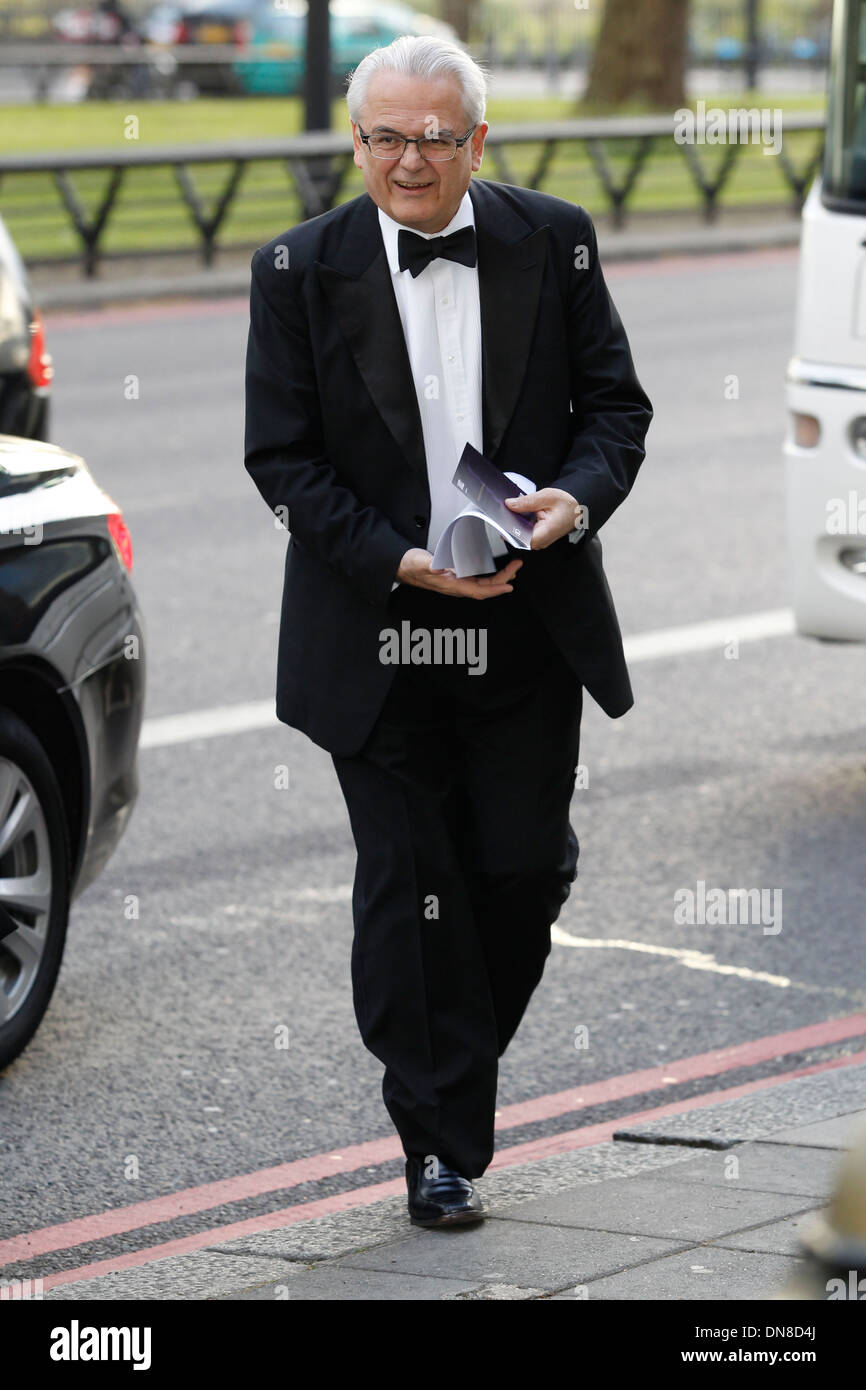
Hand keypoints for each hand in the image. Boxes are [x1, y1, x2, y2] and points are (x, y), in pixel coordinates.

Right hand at [396, 548, 522, 597]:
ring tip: (512, 570)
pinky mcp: (456, 577)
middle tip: (516, 568)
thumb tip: (441, 569)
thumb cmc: (411, 566)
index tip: (509, 585)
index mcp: (451, 585)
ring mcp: (457, 582)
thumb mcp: (421, 564)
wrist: (402, 566)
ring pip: (483, 584)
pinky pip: (477, 579)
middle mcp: (456, 586)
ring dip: (498, 578)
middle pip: (485, 588)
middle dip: (503, 579)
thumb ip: (430, 567)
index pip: (478, 590)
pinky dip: (489, 576)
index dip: (495, 589)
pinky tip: (495, 571)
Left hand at [505, 488, 582, 548]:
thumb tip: (509, 504)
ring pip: (520, 535)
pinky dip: (521, 523)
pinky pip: (524, 532)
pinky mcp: (538, 538)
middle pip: (518, 537)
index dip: (509, 529)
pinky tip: (520, 514)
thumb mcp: (547, 497)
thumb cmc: (568, 504)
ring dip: (515, 523)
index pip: (520, 539)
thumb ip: (527, 501)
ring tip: (514, 510)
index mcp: (545, 532)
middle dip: (510, 524)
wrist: (577, 507)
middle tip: (506, 510)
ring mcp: (540, 541)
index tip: (502, 519)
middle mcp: (542, 541)